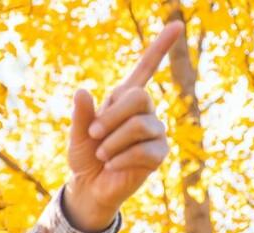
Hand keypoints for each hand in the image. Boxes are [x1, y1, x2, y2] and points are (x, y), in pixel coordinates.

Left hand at [64, 21, 182, 230]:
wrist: (89, 187)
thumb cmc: (85, 157)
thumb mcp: (77, 135)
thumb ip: (81, 114)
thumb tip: (82, 91)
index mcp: (124, 100)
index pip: (145, 69)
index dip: (159, 48)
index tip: (176, 25)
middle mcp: (144, 112)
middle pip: (138, 97)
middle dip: (110, 118)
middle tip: (94, 135)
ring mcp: (154, 132)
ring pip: (139, 126)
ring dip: (112, 143)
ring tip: (102, 155)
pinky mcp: (158, 154)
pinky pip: (143, 150)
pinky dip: (121, 159)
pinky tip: (112, 165)